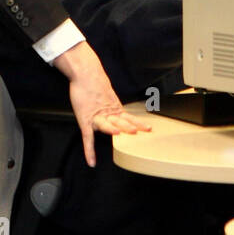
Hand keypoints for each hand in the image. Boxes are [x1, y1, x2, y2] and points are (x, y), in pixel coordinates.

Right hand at [54, 41, 149, 166]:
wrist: (84, 73)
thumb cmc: (94, 82)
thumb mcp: (107, 93)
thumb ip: (112, 101)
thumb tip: (117, 104)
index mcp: (114, 107)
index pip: (129, 117)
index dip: (139, 122)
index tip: (149, 128)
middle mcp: (108, 113)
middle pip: (120, 120)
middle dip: (129, 126)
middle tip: (139, 131)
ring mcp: (96, 116)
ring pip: (106, 125)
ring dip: (113, 129)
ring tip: (120, 134)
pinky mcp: (85, 120)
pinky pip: (87, 138)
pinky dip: (89, 151)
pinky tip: (92, 161)